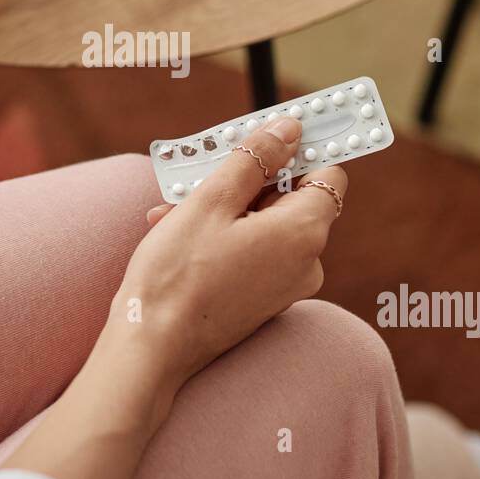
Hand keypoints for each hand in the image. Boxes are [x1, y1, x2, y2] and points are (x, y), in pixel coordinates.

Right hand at [110, 114, 347, 389]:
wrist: (152, 349)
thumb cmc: (177, 274)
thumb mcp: (212, 200)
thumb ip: (255, 159)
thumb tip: (289, 129)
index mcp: (303, 232)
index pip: (327, 172)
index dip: (298, 149)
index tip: (266, 135)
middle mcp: (306, 261)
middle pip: (290, 196)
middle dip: (246, 180)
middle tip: (202, 172)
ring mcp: (286, 286)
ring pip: (264, 224)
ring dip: (224, 208)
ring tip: (174, 208)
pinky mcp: (264, 301)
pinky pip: (253, 252)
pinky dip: (223, 237)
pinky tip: (178, 233)